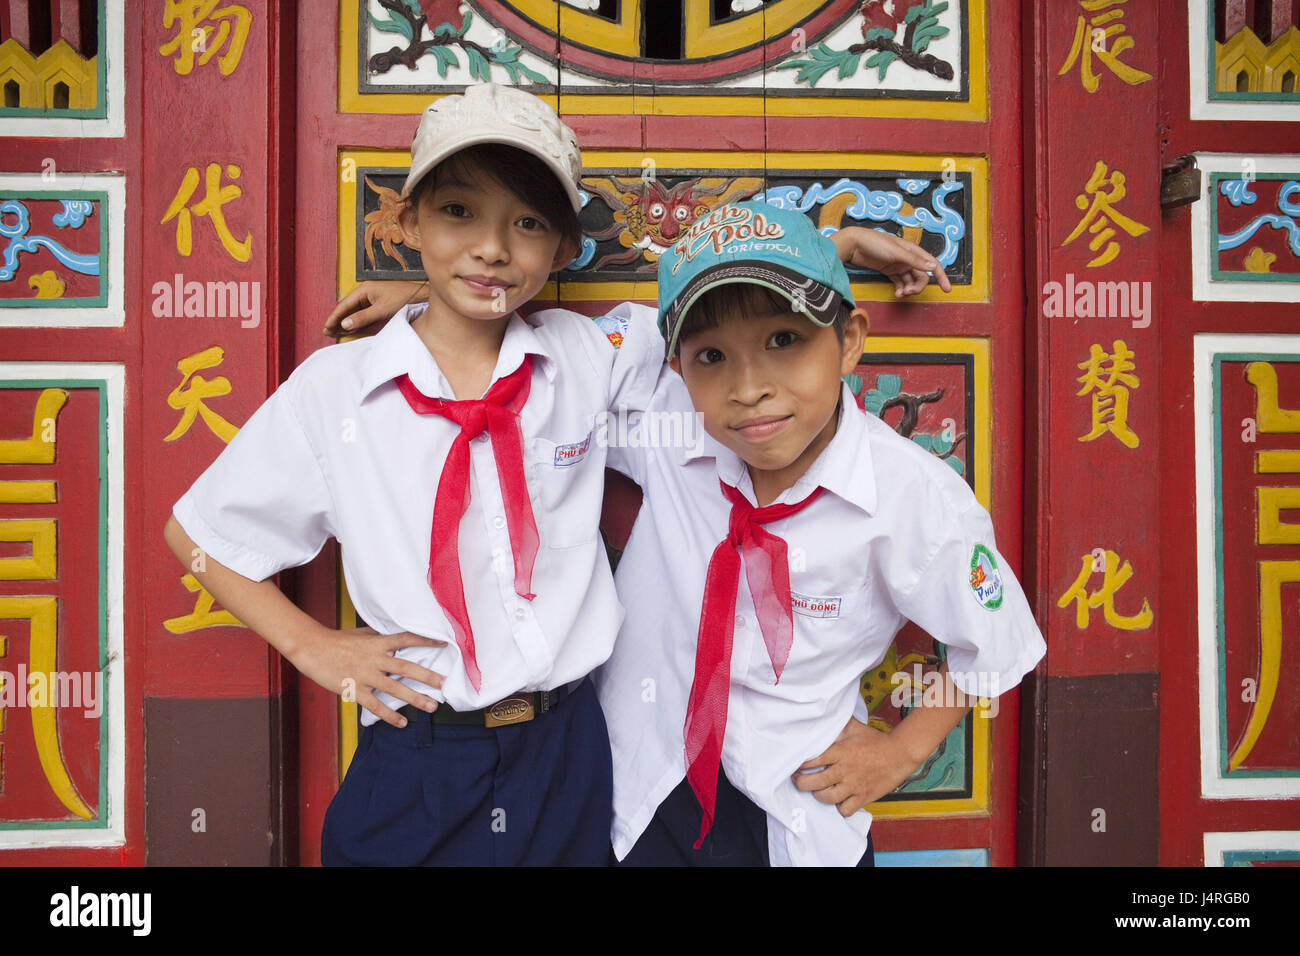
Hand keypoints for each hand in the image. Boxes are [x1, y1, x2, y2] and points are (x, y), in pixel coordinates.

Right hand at [287, 623, 448, 727]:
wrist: (312, 648)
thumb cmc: (338, 640)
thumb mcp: (363, 634)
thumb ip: (381, 638)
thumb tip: (397, 639)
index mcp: (378, 643)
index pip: (407, 639)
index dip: (426, 641)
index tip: (445, 644)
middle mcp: (375, 659)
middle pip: (406, 667)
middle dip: (428, 676)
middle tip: (445, 683)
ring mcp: (365, 675)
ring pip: (395, 688)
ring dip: (415, 698)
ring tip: (432, 706)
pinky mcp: (355, 689)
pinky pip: (375, 705)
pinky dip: (389, 716)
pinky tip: (402, 724)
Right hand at [323, 280, 425, 337]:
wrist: (422, 297)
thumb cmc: (404, 300)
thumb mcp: (382, 311)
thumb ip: (362, 318)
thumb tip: (344, 325)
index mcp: (364, 289)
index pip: (344, 304)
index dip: (334, 317)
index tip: (326, 327)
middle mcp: (366, 292)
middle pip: (347, 308)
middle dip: (337, 320)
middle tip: (327, 332)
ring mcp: (372, 298)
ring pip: (354, 311)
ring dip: (345, 322)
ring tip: (335, 332)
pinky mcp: (379, 304)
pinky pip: (363, 313)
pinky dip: (355, 321)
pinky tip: (350, 329)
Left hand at [792, 717, 915, 815]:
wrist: (900, 754)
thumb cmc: (876, 740)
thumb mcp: (854, 727)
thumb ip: (837, 725)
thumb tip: (823, 715)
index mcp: (840, 752)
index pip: (812, 760)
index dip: (800, 764)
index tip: (797, 765)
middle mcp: (844, 770)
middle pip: (814, 782)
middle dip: (801, 783)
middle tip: (799, 780)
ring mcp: (854, 785)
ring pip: (828, 798)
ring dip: (818, 796)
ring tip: (817, 791)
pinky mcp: (863, 797)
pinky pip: (846, 810)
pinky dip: (840, 808)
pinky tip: (838, 801)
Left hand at [831, 227, 951, 297]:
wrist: (853, 244)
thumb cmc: (874, 243)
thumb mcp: (896, 252)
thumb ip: (914, 260)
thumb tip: (933, 267)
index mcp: (913, 250)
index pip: (932, 264)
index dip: (941, 276)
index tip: (947, 289)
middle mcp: (908, 258)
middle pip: (921, 276)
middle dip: (917, 286)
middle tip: (908, 292)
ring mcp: (898, 265)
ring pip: (910, 281)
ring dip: (908, 289)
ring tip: (900, 294)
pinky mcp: (889, 271)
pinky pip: (900, 283)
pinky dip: (900, 289)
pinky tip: (896, 294)